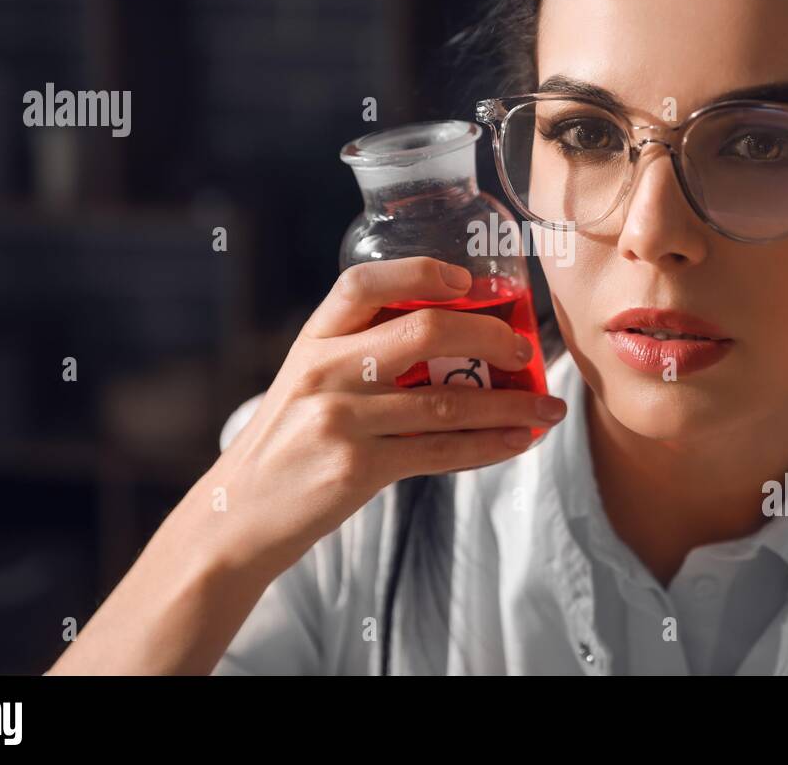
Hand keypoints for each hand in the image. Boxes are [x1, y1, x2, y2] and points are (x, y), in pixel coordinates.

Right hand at [212, 256, 566, 580]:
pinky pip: (441, 450)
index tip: (469, 283)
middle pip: (424, 330)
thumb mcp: (309, 382)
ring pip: (447, 399)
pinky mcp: (357, 468)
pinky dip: (489, 445)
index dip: (421, 273)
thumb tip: (459, 344)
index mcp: (314, 339)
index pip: (363, 283)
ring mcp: (340, 419)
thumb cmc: (289, 442)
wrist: (240, 515)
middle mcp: (324, 370)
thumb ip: (362, 356)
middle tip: (524, 350)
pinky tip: (518, 441)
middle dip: (490, 337)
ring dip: (509, 404)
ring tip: (547, 408)